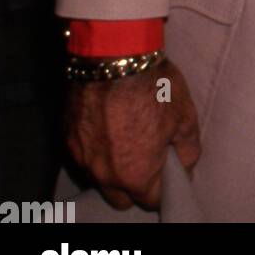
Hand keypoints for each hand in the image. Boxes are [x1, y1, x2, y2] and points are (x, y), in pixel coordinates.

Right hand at [63, 58, 200, 210]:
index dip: (163, 186)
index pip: (151, 200)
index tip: (167, 167)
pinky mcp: (67, 135)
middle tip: (146, 155)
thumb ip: (188, 148)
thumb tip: (185, 163)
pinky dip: (95, 146)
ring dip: (112, 165)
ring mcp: (81, 156)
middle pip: (121, 196)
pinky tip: (105, 123)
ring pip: (99, 176)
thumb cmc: (153, 86)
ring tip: (124, 136)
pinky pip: (83, 153)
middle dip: (135, 184)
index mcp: (135, 174)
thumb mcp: (185, 116)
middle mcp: (104, 173)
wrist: (113, 54)